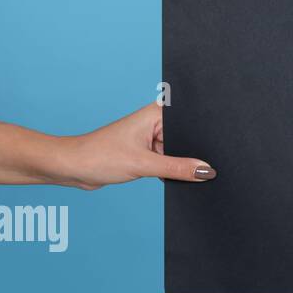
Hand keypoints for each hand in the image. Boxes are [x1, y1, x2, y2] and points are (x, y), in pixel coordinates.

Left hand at [61, 103, 214, 189]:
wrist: (71, 168)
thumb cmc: (99, 156)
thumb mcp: (144, 164)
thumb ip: (178, 168)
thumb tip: (207, 171)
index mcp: (158, 113)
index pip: (192, 122)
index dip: (206, 136)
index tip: (220, 150)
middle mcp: (156, 122)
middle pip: (187, 138)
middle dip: (194, 154)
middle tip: (206, 170)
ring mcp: (150, 138)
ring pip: (178, 152)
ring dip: (181, 165)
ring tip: (186, 175)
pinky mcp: (145, 153)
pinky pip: (167, 161)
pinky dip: (171, 171)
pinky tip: (176, 179)